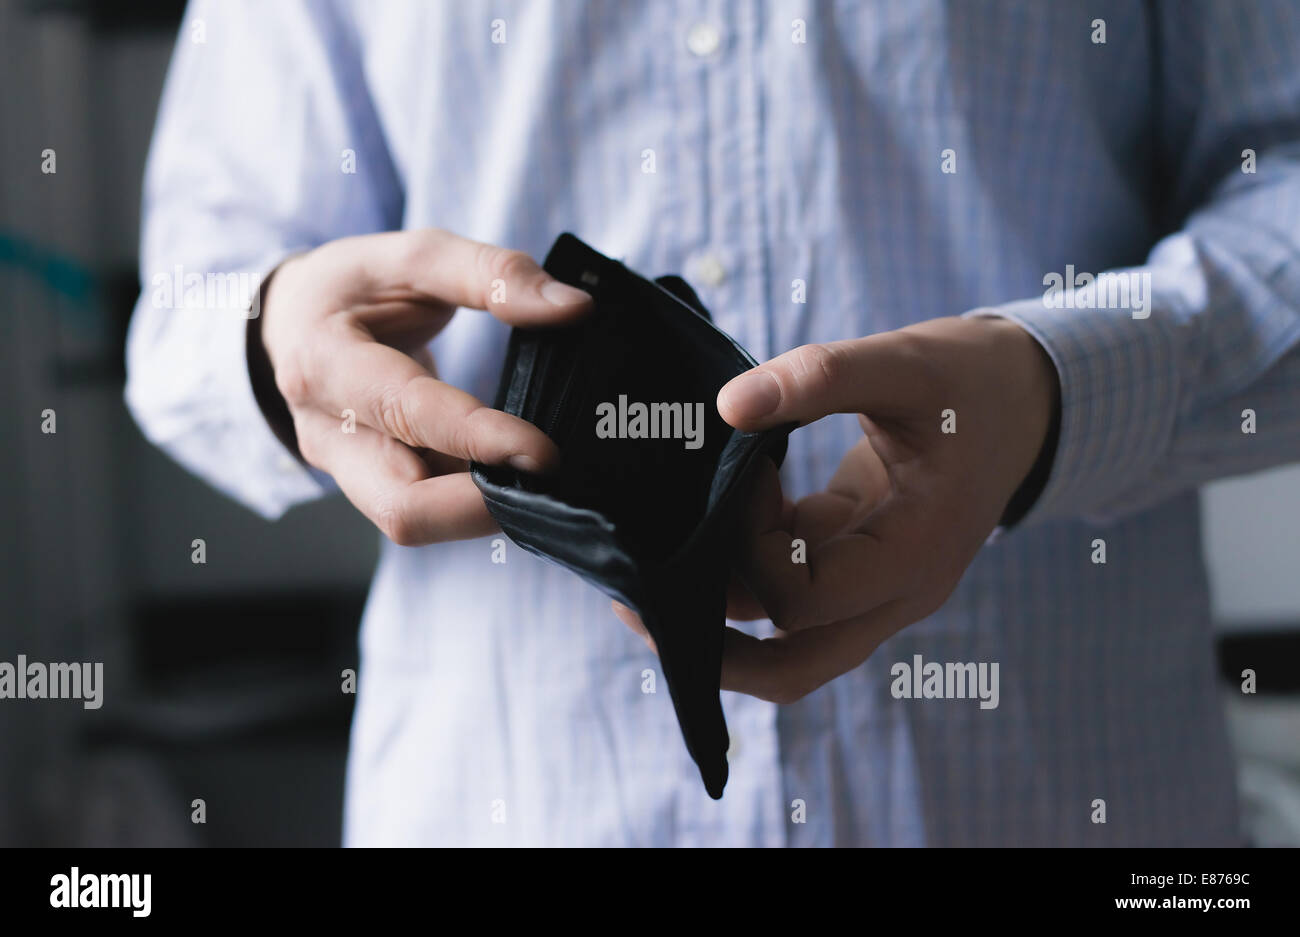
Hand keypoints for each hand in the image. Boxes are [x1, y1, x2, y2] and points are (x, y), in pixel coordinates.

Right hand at [256, 229, 590, 544]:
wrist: (289, 322)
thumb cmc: (352, 288)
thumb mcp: (411, 257)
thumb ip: (491, 275)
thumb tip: (574, 307)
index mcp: (323, 363)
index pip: (407, 414)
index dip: (478, 439)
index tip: (544, 453)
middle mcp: (328, 434)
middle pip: (403, 507)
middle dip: (480, 508)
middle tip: (549, 485)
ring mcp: (346, 471)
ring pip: (416, 520)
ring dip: (481, 510)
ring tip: (538, 478)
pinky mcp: (371, 488)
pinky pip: (428, 509)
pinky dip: (475, 500)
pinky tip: (515, 476)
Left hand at [614, 315, 1057, 702]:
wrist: (1028, 397)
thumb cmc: (974, 382)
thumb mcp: (906, 364)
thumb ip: (821, 377)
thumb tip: (728, 405)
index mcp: (913, 556)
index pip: (803, 600)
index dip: (751, 544)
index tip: (742, 472)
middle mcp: (894, 592)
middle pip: (791, 667)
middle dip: (710, 648)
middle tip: (635, 602)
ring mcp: (874, 585)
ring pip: (785, 640)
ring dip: (721, 613)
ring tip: (653, 568)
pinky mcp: (855, 561)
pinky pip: (790, 591)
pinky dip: (745, 571)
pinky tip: (707, 522)